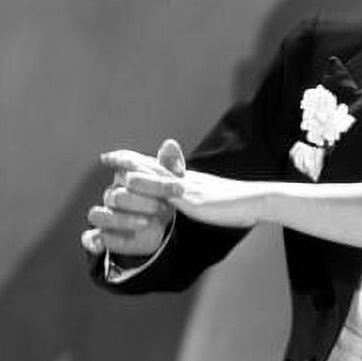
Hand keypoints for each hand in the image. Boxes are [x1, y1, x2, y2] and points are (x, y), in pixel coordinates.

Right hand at [81, 138, 185, 260]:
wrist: (161, 227)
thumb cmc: (162, 199)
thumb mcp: (170, 183)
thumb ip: (169, 165)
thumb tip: (170, 143)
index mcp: (124, 179)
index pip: (130, 174)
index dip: (153, 182)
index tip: (177, 187)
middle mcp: (111, 196)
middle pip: (117, 196)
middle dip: (141, 202)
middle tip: (164, 207)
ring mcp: (106, 216)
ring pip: (100, 215)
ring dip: (122, 220)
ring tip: (145, 223)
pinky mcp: (105, 237)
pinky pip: (91, 238)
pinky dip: (93, 241)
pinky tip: (100, 244)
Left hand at [92, 146, 263, 233]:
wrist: (256, 201)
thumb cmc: (237, 204)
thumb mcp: (211, 199)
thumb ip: (194, 197)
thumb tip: (186, 202)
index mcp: (187, 180)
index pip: (158, 166)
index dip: (137, 161)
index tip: (118, 158)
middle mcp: (184, 179)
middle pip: (151, 164)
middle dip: (126, 159)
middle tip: (105, 156)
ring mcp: (186, 188)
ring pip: (152, 174)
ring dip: (130, 169)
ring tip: (111, 163)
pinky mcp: (191, 199)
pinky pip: (162, 190)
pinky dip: (143, 185)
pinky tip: (128, 183)